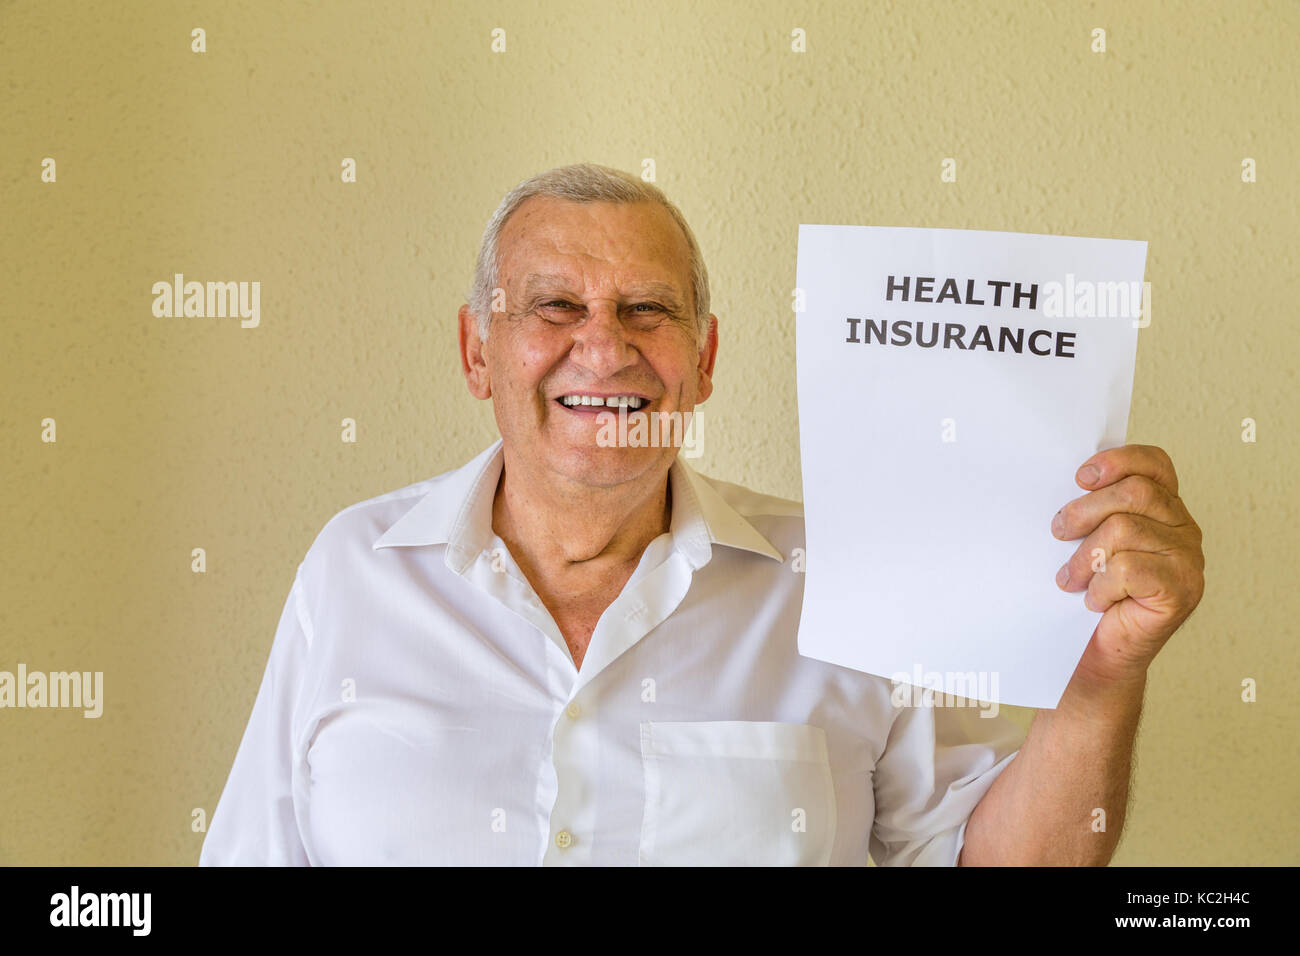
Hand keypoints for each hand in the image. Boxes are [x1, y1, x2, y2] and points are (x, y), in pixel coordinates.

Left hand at [1051, 444, 1204, 684]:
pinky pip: (1127, 568)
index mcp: (1167, 509)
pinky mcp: (1182, 590)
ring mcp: (1188, 560)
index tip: (1081, 477)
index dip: (1119, 461)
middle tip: (1059, 531)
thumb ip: (1096, 509)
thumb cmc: (1096, 592)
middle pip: (1134, 493)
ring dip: (1085, 557)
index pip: (1155, 464)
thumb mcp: (1093, 540)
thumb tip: (1068, 485)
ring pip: (1124, 530)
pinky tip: (1095, 600)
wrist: (1106, 652)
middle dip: (1084, 510)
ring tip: (1070, 578)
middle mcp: (1185, 529)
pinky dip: (1100, 585)